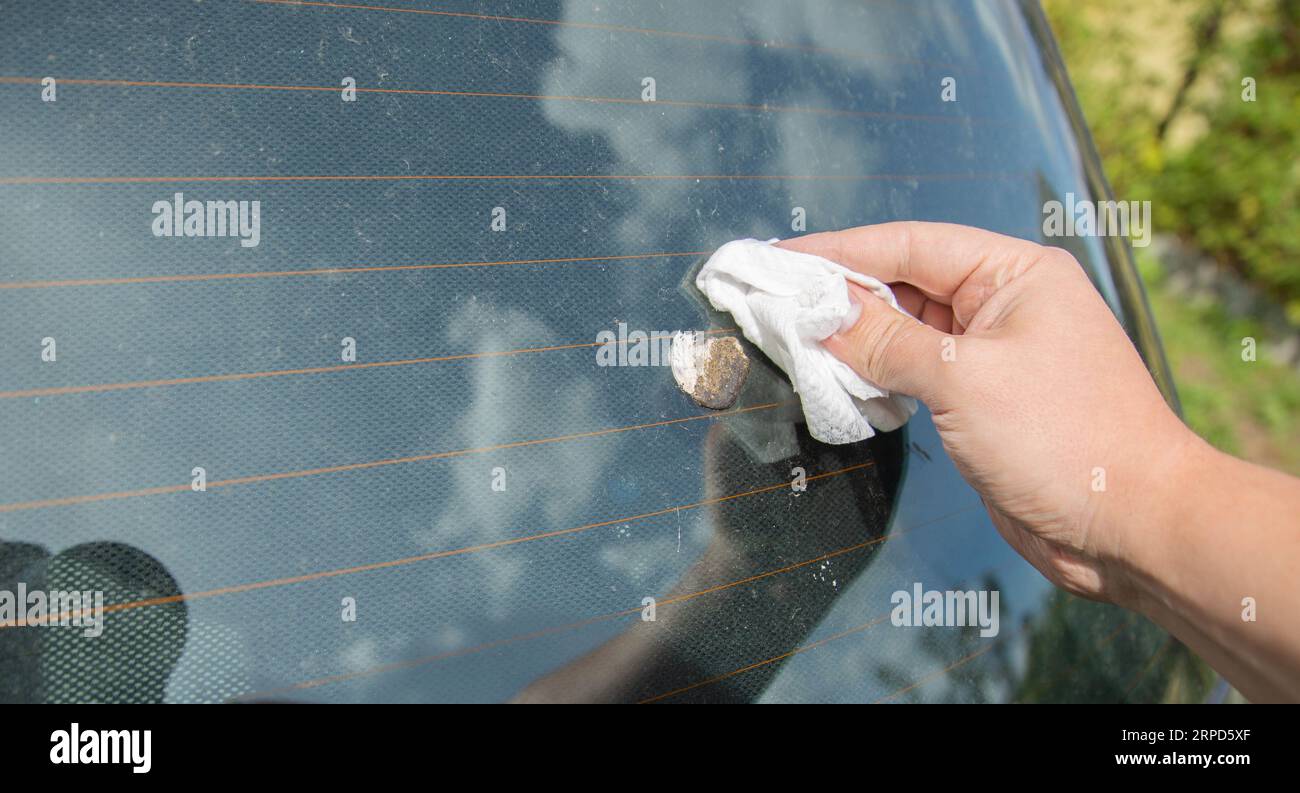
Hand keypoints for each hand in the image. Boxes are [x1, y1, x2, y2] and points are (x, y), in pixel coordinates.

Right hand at [778, 222, 1197, 606]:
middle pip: (905, 285)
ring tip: (794, 341)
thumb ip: (886, 342)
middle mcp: (1005, 306)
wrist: (1131, 527)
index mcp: (1015, 275)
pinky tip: (838, 383)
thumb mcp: (963, 380)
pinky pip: (917, 375)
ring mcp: (994, 356)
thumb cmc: (1066, 439)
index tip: (782, 257)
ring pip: (906, 333)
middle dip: (842, 296)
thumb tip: (822, 313)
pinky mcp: (983, 402)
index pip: (911, 245)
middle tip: (777, 303)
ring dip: (855, 341)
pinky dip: (877, 378)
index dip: (841, 250)